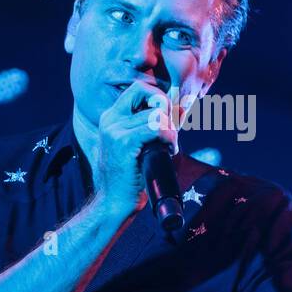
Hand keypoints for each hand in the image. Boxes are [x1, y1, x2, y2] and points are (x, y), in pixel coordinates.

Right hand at [93, 81, 178, 218]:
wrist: (114, 203)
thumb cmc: (130, 176)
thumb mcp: (139, 145)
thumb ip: (153, 125)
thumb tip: (181, 107)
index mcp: (111, 118)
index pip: (138, 88)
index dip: (158, 97)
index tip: (167, 118)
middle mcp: (110, 119)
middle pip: (146, 91)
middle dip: (164, 106)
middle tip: (169, 128)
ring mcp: (115, 130)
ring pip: (156, 114)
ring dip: (171, 130)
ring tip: (168, 146)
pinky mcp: (124, 142)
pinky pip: (156, 128)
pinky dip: (169, 138)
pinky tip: (168, 151)